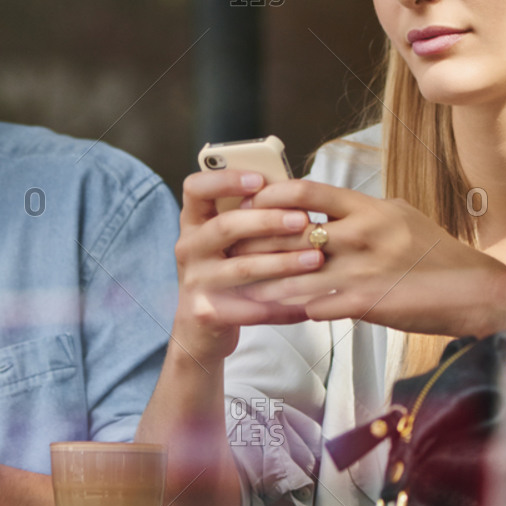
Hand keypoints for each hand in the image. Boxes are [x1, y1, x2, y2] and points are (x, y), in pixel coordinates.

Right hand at [171, 170, 324, 363]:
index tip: (259, 180)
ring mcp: (196, 281)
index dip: (225, 180)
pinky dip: (283, 307)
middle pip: (225, 226)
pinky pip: (252, 308)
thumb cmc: (223, 271)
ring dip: (283, 263)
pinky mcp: (207, 312)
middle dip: (267, 221)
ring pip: (243, 268)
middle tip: (303, 220)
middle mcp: (190, 247)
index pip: (196, 188)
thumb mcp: (226, 240)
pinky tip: (310, 304)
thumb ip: (247, 216)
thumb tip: (293, 191)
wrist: (199, 326)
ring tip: (316, 259)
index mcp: (194, 221)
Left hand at [233, 180, 505, 337]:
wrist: (477, 292)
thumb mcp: (400, 218)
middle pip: (295, 232)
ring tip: (235, 284)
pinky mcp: (368, 302)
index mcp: (371, 208)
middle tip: (226, 246)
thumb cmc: (437, 254)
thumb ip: (362, 212)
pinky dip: (291, 309)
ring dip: (264, 280)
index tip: (249, 201)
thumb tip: (326, 208)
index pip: (310, 192)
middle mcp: (365, 232)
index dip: (273, 195)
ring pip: (297, 272)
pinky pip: (318, 305)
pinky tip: (268, 313)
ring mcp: (366, 268)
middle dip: (257, 240)